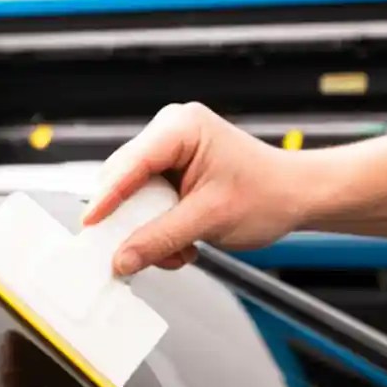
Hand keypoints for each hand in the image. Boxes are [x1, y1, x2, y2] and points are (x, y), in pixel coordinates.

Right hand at [83, 103, 325, 275]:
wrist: (296, 196)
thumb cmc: (268, 194)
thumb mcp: (210, 220)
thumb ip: (160, 239)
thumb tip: (121, 258)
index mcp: (181, 128)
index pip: (131, 164)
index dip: (108, 197)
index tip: (90, 225)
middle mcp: (170, 132)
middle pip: (123, 180)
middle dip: (131, 221)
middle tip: (138, 252)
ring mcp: (169, 152)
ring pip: (132, 196)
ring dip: (147, 230)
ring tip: (177, 251)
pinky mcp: (171, 171)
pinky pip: (146, 202)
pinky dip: (157, 228)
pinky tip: (181, 243)